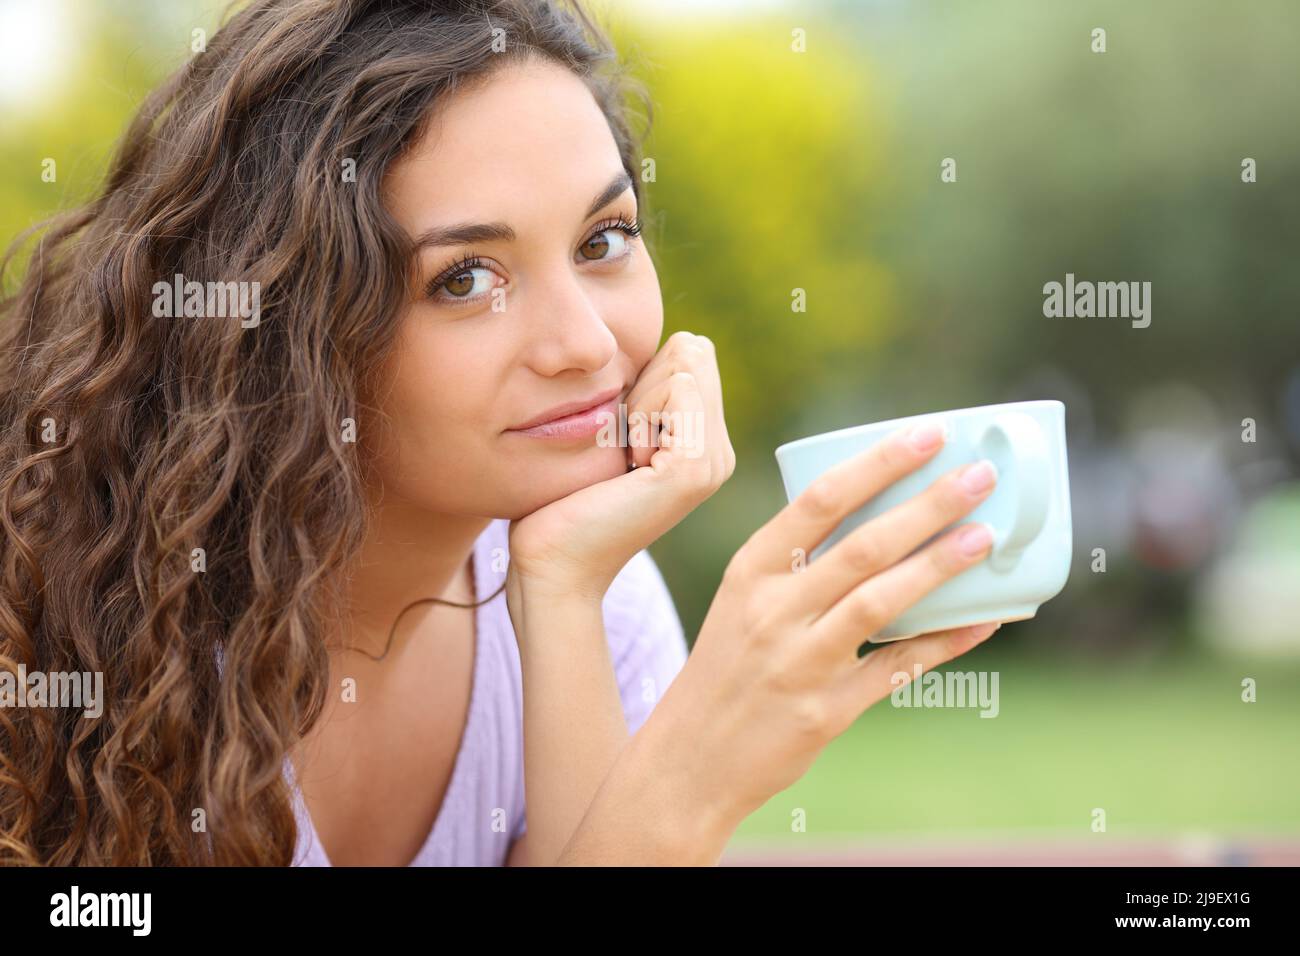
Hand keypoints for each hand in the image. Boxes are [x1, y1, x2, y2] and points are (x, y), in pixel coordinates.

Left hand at [506, 331, 735, 601]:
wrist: (554, 563)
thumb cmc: (564, 499)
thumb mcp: (611, 431)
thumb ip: (641, 393)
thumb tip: (670, 343)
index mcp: (703, 444)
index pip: (690, 352)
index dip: (643, 375)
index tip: (620, 436)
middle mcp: (719, 454)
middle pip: (692, 351)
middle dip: (646, 382)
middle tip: (622, 446)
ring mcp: (714, 462)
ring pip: (685, 364)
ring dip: (639, 401)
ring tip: (624, 459)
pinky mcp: (697, 467)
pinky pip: (679, 385)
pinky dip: (640, 413)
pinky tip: (628, 465)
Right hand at [645, 420, 1003, 826]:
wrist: (688, 760)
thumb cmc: (725, 670)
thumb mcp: (742, 603)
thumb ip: (798, 565)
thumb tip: (884, 523)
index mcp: (751, 572)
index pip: (820, 501)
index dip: (880, 464)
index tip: (928, 435)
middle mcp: (772, 611)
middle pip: (862, 546)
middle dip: (927, 505)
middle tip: (979, 475)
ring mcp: (800, 662)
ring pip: (880, 602)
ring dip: (938, 566)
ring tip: (986, 536)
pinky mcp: (826, 711)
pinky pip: (897, 668)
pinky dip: (944, 642)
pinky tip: (984, 620)